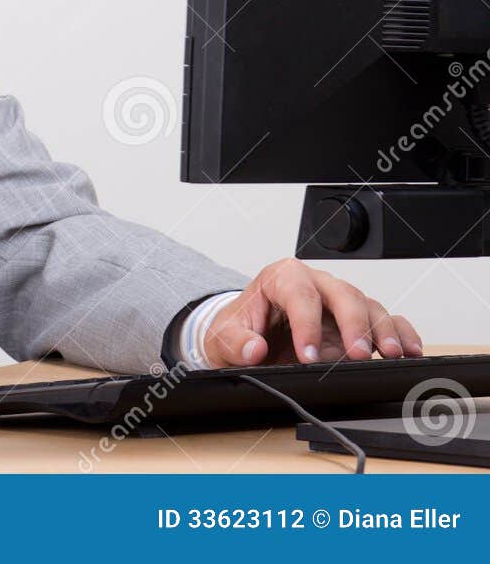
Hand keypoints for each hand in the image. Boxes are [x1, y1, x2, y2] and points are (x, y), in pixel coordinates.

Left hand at [202, 258, 422, 366]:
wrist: (247, 338)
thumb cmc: (241, 330)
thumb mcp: (224, 336)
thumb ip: (236, 342)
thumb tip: (253, 349)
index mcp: (282, 278)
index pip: (299, 295)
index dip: (306, 325)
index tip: (307, 356)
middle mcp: (316, 284)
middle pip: (342, 294)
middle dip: (353, 324)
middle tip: (356, 355)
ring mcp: (339, 302)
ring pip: (368, 305)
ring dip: (382, 330)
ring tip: (390, 354)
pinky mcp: (356, 321)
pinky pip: (386, 319)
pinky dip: (401, 333)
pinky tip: (409, 351)